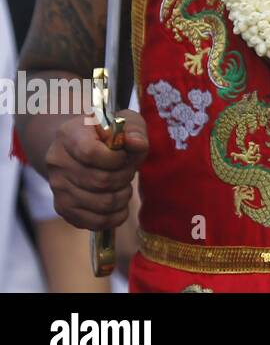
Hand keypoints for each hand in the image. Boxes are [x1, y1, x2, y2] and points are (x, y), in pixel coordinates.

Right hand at [45, 110, 147, 230]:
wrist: (79, 148)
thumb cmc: (108, 134)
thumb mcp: (125, 122)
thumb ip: (135, 131)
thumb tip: (136, 144)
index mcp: (70, 134)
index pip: (91, 153)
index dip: (116, 159)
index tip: (124, 156)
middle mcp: (57, 161)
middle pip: (100, 181)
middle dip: (125, 177)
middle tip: (129, 171)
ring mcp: (57, 187)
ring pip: (101, 204)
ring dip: (123, 197)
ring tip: (124, 185)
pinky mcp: (63, 208)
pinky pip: (94, 222)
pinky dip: (115, 217)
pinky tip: (120, 204)